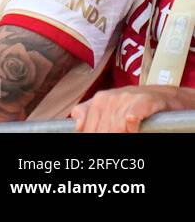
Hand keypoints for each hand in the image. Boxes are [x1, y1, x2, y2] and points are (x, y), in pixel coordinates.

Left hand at [71, 85, 194, 132]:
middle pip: (101, 129)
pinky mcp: (144, 101)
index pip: (87, 126)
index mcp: (98, 100)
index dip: (91, 136)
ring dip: (121, 134)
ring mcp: (126, 98)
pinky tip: (134, 129)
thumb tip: (76, 124)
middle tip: (116, 138)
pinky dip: (132, 127)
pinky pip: (131, 117)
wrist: (161, 95)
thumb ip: (89, 112)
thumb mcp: (109, 106)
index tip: (98, 144)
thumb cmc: (134, 104)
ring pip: (115, 126)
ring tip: (127, 134)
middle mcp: (109, 98)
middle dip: (107, 136)